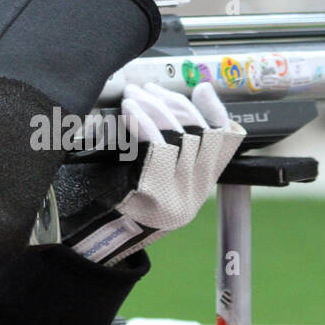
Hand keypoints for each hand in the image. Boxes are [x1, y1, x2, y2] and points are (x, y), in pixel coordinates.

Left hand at [59, 81, 245, 265]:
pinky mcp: (157, 196)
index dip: (216, 112)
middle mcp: (196, 192)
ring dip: (155, 108)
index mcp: (201, 185)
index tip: (202, 89)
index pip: (224, 142)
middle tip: (148, 88)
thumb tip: (200, 93)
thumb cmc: (125, 198)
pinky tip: (131, 111)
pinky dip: (145, 124)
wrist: (100, 236)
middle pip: (198, 133)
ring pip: (180, 137)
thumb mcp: (156, 171)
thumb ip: (174, 141)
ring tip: (135, 95)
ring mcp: (180, 196)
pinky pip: (157, 149)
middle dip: (172, 104)